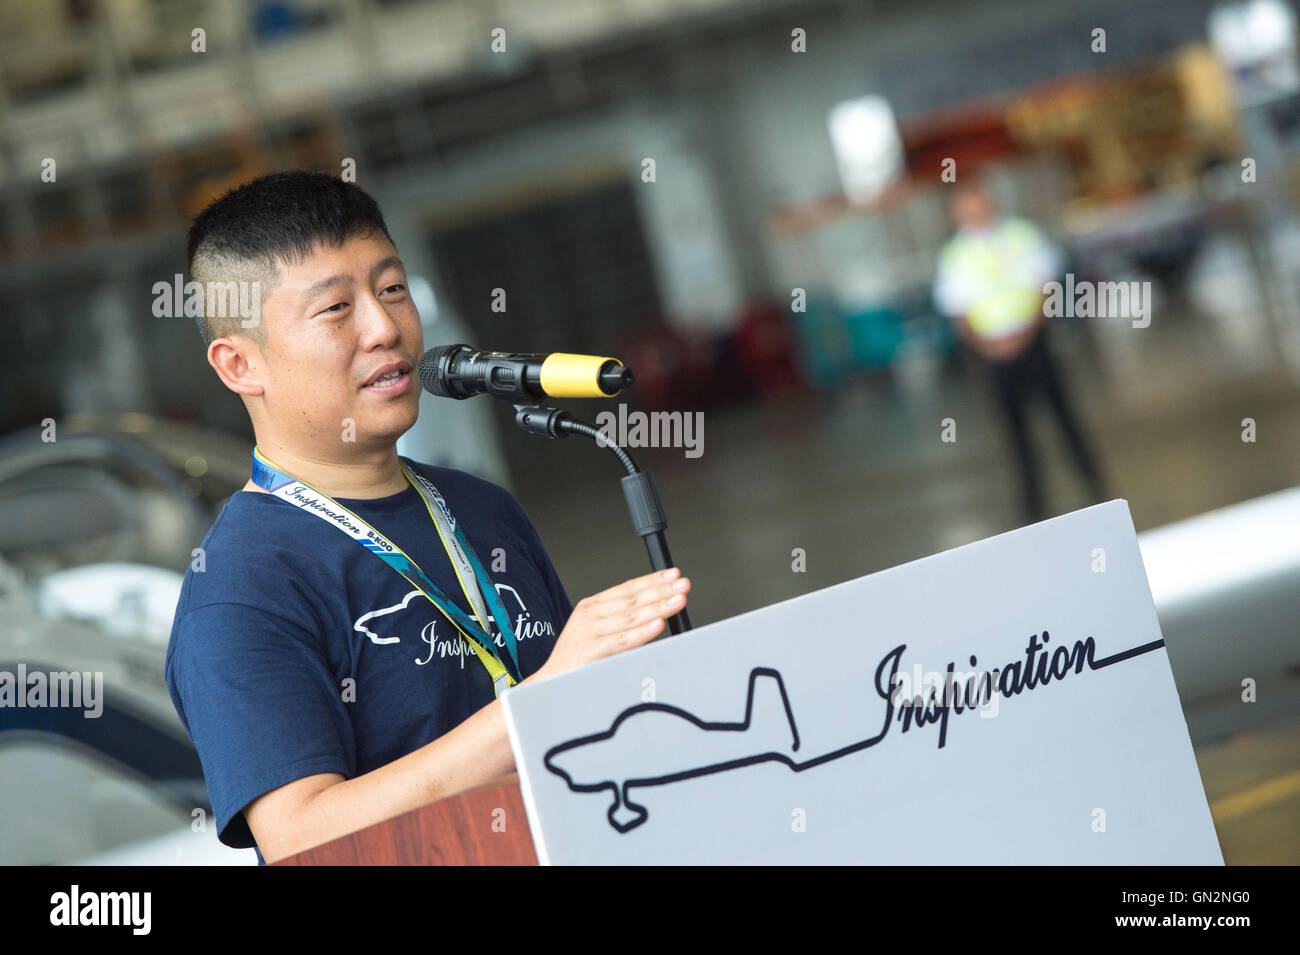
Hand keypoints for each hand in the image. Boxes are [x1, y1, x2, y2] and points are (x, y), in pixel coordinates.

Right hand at [529, 567, 690, 681]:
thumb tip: (655, 614)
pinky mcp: (590, 650)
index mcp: (590, 606)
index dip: (652, 580)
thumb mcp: (596, 632)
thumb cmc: (577, 660)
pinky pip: (622, 640)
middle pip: (632, 599)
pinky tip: (658, 624)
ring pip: (630, 616)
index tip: (672, 575)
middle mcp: (589, 615)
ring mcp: (588, 631)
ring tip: (678, 600)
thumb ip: (620, 622)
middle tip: (682, 584)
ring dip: (658, 606)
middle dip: (661, 590)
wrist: (551, 682)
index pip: (627, 588)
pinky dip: (642, 632)